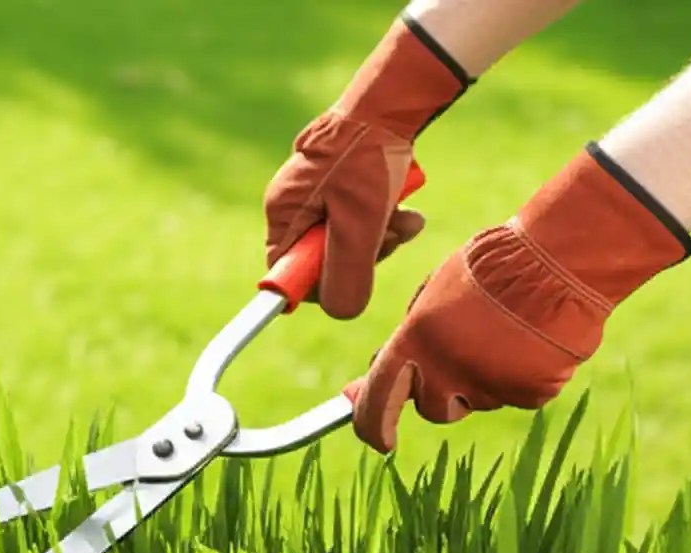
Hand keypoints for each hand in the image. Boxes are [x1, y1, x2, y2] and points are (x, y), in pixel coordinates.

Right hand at [265, 12, 471, 319]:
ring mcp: (316, 195)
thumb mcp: (360, 223)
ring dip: (381, 238)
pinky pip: (358, 219)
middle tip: (391, 236)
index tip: (353, 277)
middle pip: (322, 259)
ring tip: (407, 219)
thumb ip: (347, 272)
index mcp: (284, 212)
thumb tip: (341, 312)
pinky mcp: (340, 186)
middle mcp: (293, 204)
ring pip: (346, 240)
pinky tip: (405, 209)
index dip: (320, 284)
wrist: (390, 103)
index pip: (288, 272)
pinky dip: (383, 220)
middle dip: (363, 255)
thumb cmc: (368, 158)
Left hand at [344, 143, 690, 452]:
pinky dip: (519, 378)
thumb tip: (365, 384)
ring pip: (477, 401)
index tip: (379, 442)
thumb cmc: (487, 269)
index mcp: (414, 341)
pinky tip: (529, 343)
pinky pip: (516, 396)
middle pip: (433, 409)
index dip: (372, 425)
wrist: (556, 259)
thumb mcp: (431, 297)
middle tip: (464, 354)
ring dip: (482, 380)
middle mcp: (446, 370)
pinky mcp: (530, 393)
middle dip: (441, 393)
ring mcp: (489, 385)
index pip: (378, 399)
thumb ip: (403, 345)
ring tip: (504, 334)